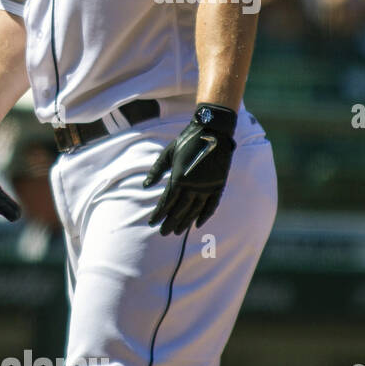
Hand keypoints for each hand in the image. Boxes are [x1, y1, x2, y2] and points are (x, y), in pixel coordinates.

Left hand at [142, 104, 236, 235]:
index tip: (152, 223)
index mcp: (179, 178)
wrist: (212, 132)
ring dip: (185, 222)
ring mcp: (207, 186)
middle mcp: (193, 186)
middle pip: (179, 210)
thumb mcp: (167, 154)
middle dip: (170, 222)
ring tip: (177, 232)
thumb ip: (156, 171)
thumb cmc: (186, 141)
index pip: (166, 202)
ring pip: (194, 210)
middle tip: (163, 233)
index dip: (159, 214)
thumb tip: (145, 186)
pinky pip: (211, 205)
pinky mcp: (218, 185)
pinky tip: (197, 224)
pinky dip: (205, 215)